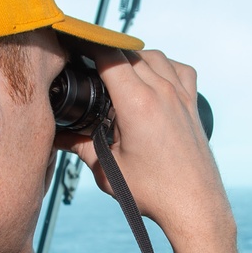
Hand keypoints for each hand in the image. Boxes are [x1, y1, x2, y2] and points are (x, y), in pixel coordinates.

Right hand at [57, 47, 251, 252]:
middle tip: (90, 69)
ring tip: (119, 76)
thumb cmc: (152, 192)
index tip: (74, 46)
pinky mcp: (193, 106)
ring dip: (135, 58)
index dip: (88, 46)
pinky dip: (165, 67)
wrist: (195, 207)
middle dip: (107, 54)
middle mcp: (162, 91)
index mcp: (136, 103)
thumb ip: (79, 146)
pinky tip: (154, 81)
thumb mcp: (107, 170)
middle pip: (129, 53)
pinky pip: (181, 70)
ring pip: (155, 56)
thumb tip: (56, 137)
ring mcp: (181, 96)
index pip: (109, 55)